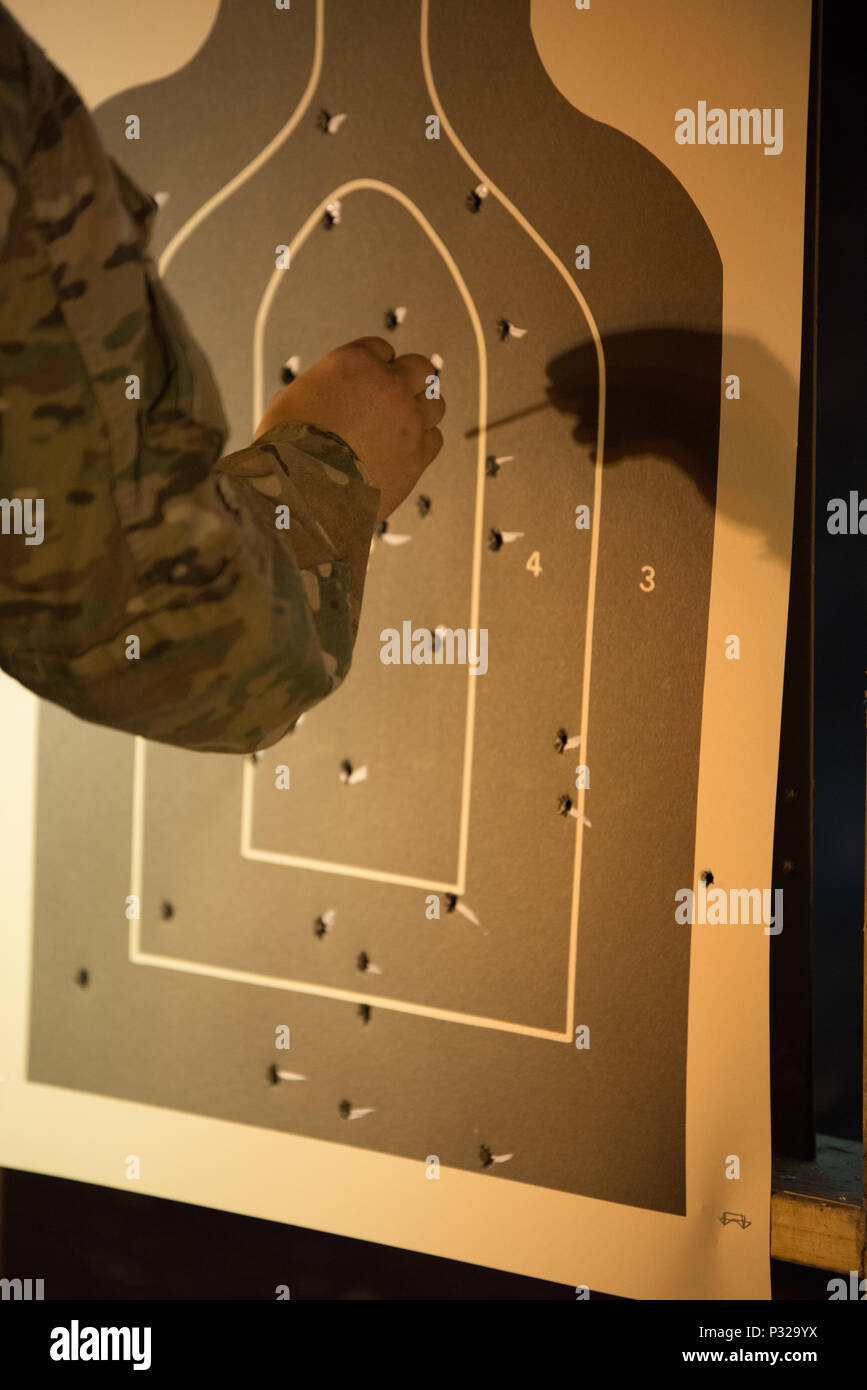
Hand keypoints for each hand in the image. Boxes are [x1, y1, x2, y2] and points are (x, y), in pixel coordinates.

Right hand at [253, 336, 444, 522]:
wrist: (304, 493)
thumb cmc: (287, 449)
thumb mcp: (290, 401)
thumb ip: (318, 390)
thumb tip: (322, 397)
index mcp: (355, 363)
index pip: (381, 349)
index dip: (374, 365)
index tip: (368, 381)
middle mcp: (389, 386)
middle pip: (420, 369)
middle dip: (408, 380)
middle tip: (395, 397)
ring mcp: (409, 421)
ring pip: (435, 403)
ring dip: (421, 410)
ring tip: (401, 426)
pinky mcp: (418, 456)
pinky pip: (434, 439)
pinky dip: (423, 442)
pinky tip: (404, 450)